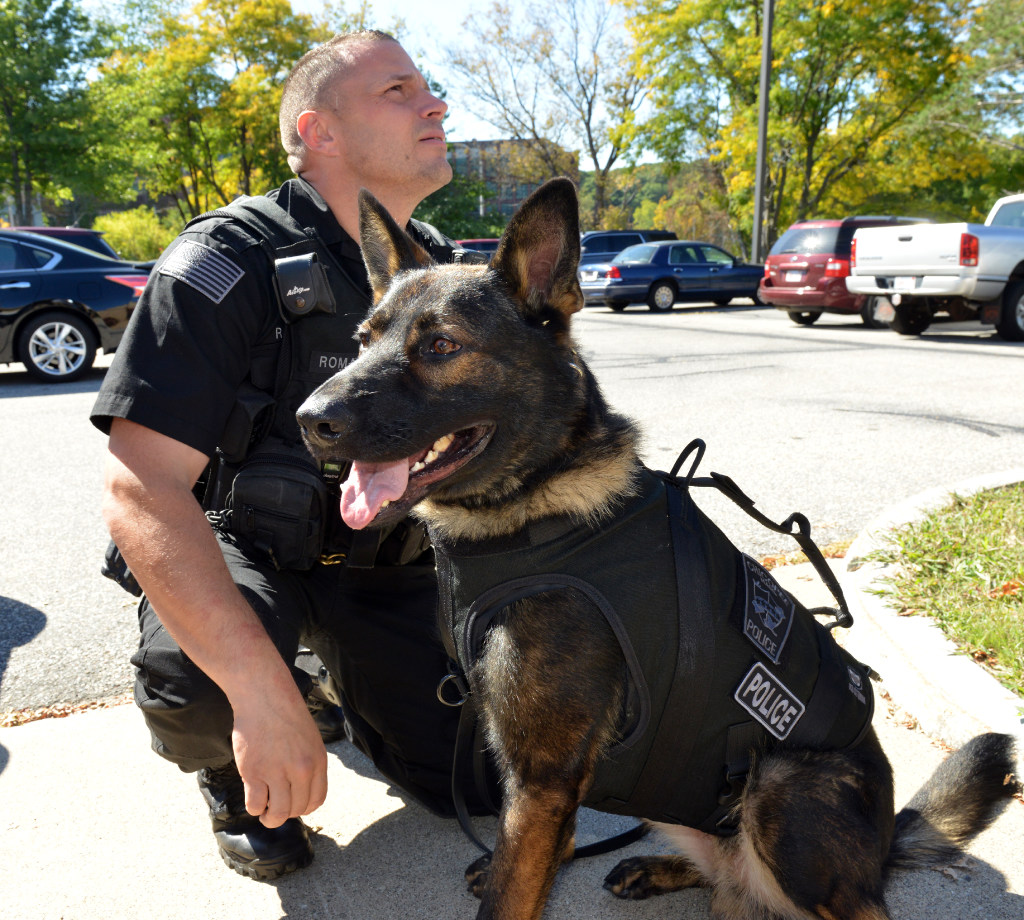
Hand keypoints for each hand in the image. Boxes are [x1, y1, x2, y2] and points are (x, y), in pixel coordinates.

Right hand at [231, 688, 328, 827]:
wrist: (264, 696)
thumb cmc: (285, 715)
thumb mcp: (310, 739)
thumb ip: (308, 765)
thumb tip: (300, 792)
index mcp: (318, 761)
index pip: (316, 800)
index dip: (303, 808)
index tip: (293, 805)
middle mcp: (301, 769)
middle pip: (297, 809)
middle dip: (285, 813)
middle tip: (274, 807)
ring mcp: (277, 772)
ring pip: (277, 813)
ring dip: (269, 817)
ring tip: (264, 810)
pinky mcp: (254, 772)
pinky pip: (255, 804)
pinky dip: (254, 807)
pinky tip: (253, 797)